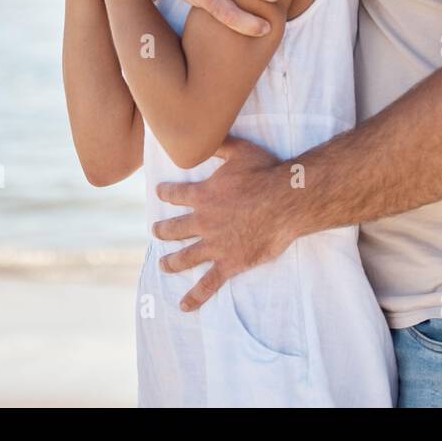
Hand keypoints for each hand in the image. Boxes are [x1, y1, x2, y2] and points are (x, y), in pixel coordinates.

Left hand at [152, 136, 299, 310]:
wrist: (285, 201)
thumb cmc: (266, 173)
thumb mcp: (241, 151)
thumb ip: (220, 144)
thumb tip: (205, 133)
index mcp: (204, 196)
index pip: (176, 194)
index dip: (166, 193)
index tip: (158, 193)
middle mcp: (203, 222)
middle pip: (176, 229)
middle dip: (163, 230)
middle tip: (156, 231)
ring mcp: (215, 245)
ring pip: (186, 257)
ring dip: (172, 262)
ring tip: (163, 265)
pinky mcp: (230, 264)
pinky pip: (209, 284)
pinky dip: (195, 296)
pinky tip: (184, 306)